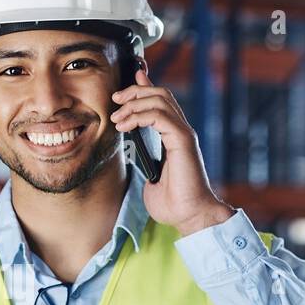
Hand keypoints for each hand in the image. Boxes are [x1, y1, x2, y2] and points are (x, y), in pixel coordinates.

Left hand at [110, 67, 233, 235]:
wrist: (189, 216)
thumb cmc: (172, 202)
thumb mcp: (149, 177)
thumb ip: (143, 161)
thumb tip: (133, 156)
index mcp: (173, 136)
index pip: (160, 102)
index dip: (143, 88)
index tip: (121, 91)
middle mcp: (180, 131)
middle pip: (160, 94)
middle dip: (134, 91)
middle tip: (115, 100)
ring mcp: (183, 134)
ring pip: (160, 99)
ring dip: (134, 103)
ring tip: (116, 117)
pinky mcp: (183, 140)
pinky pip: (160, 116)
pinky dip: (140, 115)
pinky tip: (125, 126)